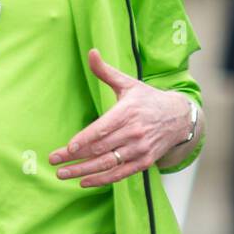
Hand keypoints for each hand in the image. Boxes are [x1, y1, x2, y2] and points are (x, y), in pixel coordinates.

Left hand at [48, 48, 192, 187]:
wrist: (179, 117)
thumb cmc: (148, 99)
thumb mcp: (128, 83)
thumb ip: (106, 71)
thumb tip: (91, 52)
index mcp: (128, 111)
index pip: (102, 129)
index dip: (83, 140)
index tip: (67, 148)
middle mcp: (135, 131)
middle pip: (100, 148)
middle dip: (74, 157)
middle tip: (54, 161)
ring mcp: (140, 148)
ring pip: (108, 163)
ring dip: (83, 171)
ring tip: (63, 174)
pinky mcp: (145, 161)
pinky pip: (120, 173)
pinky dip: (102, 179)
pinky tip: (84, 181)